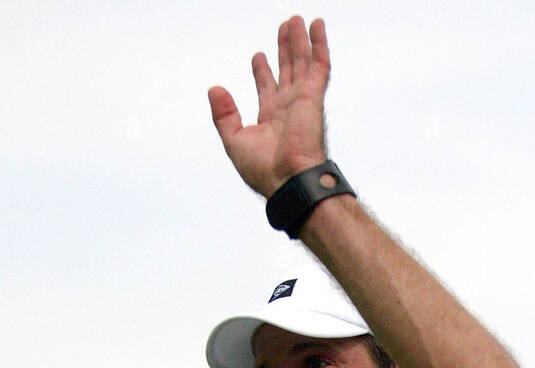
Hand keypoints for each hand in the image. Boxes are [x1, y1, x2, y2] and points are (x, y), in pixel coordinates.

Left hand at [208, 16, 330, 197]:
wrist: (288, 180)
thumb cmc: (265, 171)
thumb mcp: (233, 141)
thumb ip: (224, 115)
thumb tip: (214, 89)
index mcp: (270, 119)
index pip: (266, 87)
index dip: (262, 70)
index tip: (258, 55)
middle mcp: (287, 108)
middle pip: (286, 69)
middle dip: (284, 48)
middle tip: (284, 28)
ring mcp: (301, 101)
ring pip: (301, 62)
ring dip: (300, 40)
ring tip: (297, 20)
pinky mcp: (312, 97)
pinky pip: (318, 64)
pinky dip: (319, 44)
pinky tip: (317, 26)